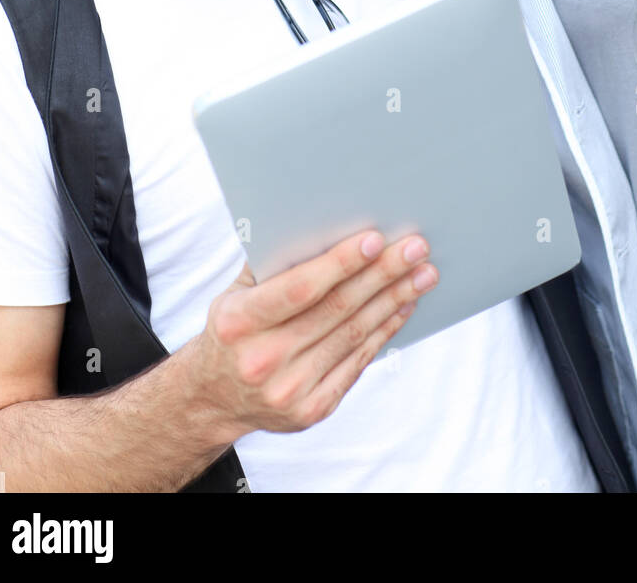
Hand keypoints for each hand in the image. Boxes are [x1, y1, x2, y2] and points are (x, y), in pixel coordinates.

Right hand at [192, 230, 437, 437]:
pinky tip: (403, 306)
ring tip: (422, 274)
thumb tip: (326, 226)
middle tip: (416, 249)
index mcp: (239, 323)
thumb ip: (272, 264)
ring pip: (354, 335)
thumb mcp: (235, 293)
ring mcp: (289, 390)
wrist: (215, 398)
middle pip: (337, 309)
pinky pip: (358, 363)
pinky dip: (384, 331)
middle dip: (383, 275)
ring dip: (394, 300)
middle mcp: (263, 360)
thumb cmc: (233, 330)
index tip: (376, 239)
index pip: (300, 289)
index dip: (340, 264)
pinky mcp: (312, 410)